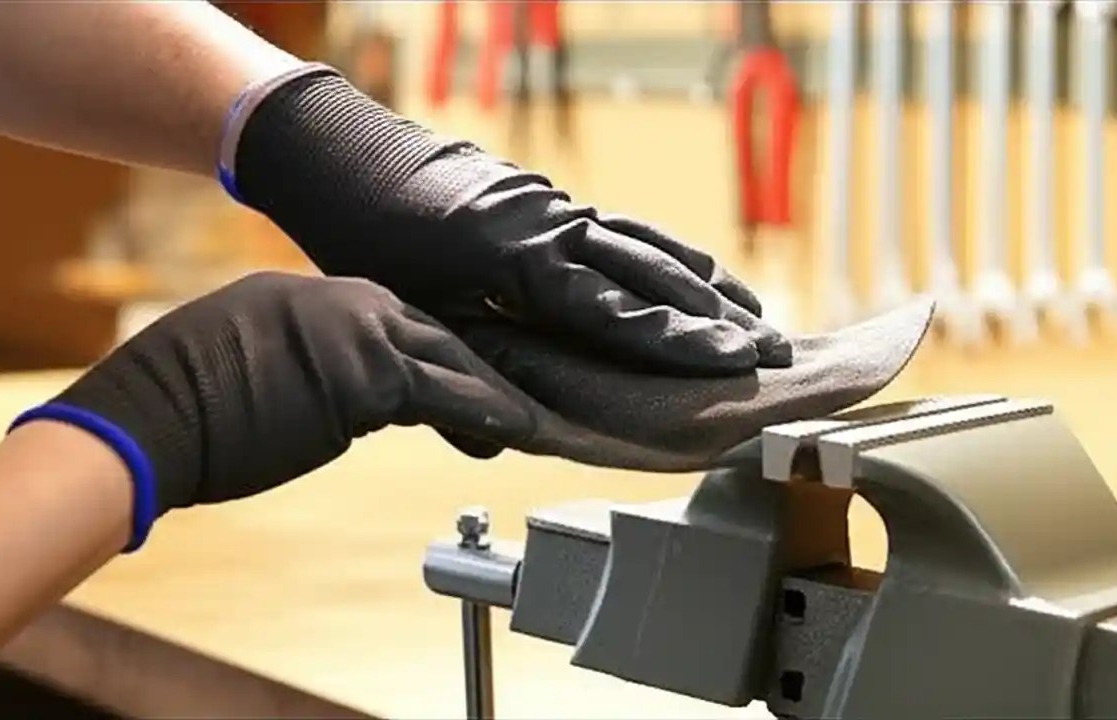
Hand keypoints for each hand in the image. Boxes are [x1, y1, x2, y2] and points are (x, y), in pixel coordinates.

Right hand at [16, 272, 534, 528]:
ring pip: (450, 361)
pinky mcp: (368, 381)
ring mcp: (359, 335)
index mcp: (311, 293)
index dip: (438, 353)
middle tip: (522, 394)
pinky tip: (524, 429)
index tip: (468, 374)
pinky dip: (492, 414)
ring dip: (499, 393)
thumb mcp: (244, 357)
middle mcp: (343, 301)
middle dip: (480, 367)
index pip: (397, 321)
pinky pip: (448, 398)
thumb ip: (299, 362)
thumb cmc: (179, 399)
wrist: (151, 414)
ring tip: (540, 419)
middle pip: (434, 333)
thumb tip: (332, 397)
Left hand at [231, 72, 792, 375]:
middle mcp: (548, 224)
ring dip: (704, 283)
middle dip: (714, 312)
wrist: (343, 158)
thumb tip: (493, 440)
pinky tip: (696, 275)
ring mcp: (553, 206)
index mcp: (515, 254)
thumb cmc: (368, 239)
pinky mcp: (551, 200)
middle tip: (773, 348)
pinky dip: (667, 254)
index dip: (675, 335)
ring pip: (645, 244)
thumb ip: (453, 378)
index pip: (612, 305)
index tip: (732, 354)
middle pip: (648, 270)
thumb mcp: (405, 314)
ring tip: (756, 316)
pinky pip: (623, 229)